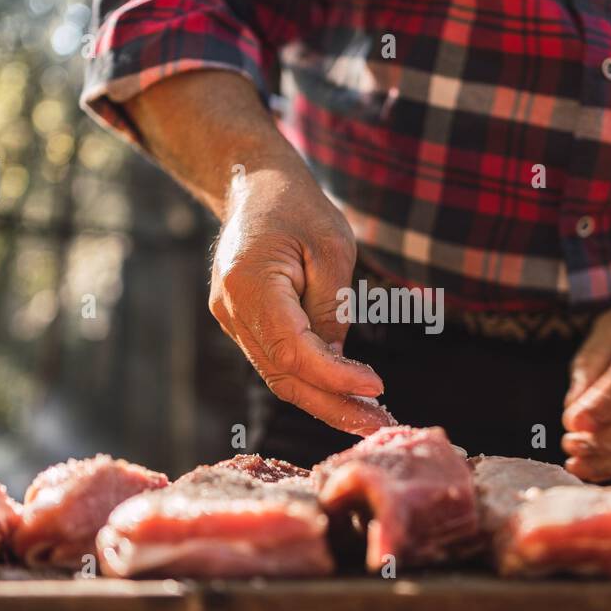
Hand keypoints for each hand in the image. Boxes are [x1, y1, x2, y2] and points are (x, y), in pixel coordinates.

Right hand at [209, 165, 394, 434]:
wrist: (253, 185)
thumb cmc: (297, 207)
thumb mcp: (332, 249)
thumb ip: (333, 309)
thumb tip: (338, 365)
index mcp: (248, 286)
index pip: (292, 351)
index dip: (335, 377)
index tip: (377, 386)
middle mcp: (231, 312)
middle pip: (283, 376)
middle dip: (333, 406)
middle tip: (379, 424)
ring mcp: (231, 321)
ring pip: (279, 376)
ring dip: (326, 399)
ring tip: (371, 414)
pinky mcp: (242, 325)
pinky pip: (278, 362)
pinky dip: (312, 379)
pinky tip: (348, 392)